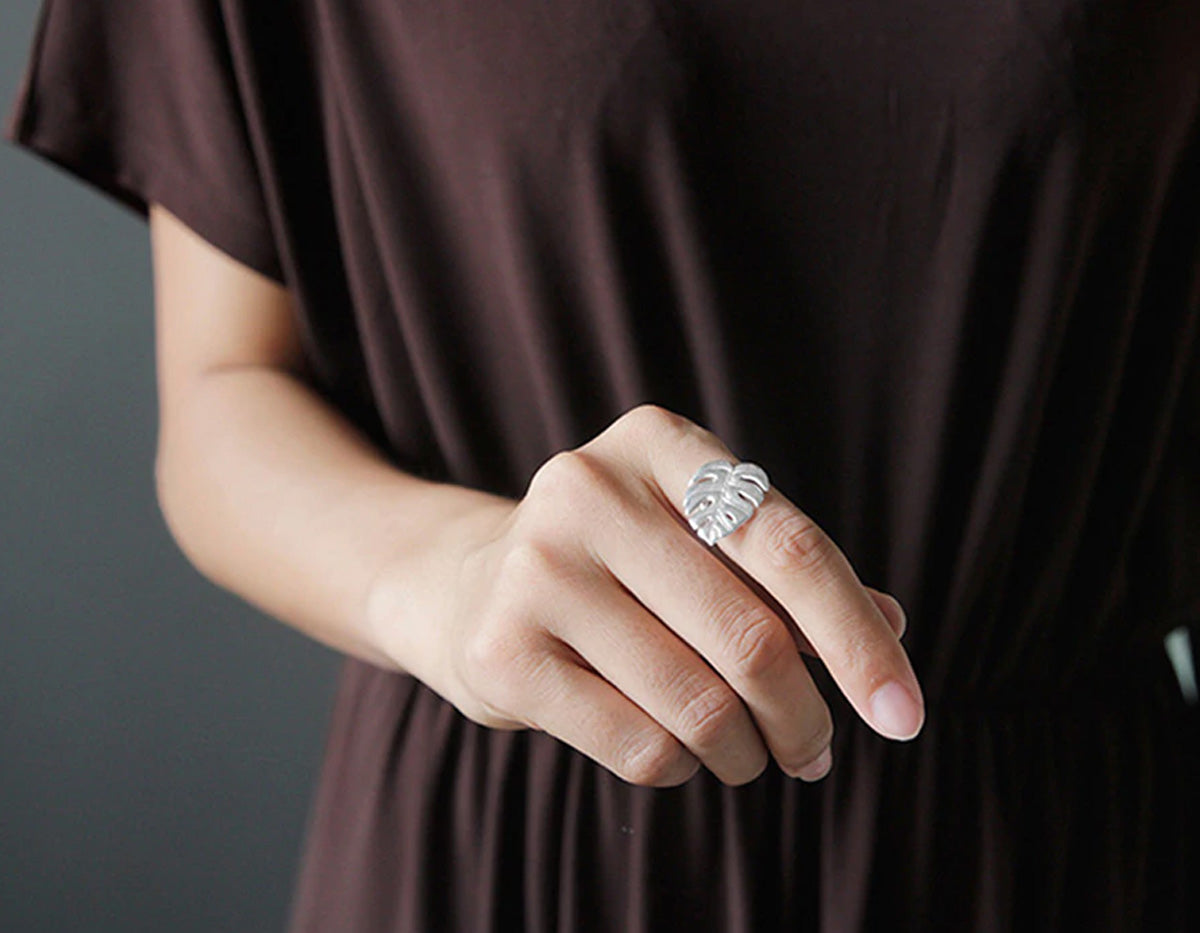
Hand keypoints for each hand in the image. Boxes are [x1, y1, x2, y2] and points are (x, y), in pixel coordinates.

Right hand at [373, 403, 921, 787]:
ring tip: (750, 757)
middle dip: (805, 718)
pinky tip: (680, 754)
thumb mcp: (701, 542)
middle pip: (750, 636)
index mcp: (658, 444)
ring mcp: (536, 568)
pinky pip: (640, 745)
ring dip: (748, 753)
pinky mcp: (503, 650)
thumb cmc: (619, 564)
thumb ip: (788, 574)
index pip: (788, 547)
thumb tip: (892, 626)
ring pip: (699, 705)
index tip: (904, 715)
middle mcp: (589, 489)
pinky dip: (683, 768)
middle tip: (816, 754)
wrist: (469, 585)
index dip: (858, 640)